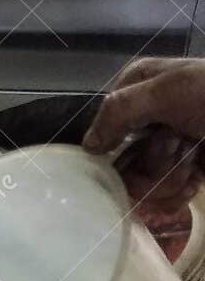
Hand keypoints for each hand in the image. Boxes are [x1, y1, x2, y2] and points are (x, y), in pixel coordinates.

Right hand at [84, 57, 204, 210]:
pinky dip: (182, 190)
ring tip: (193, 157)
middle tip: (175, 148)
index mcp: (141, 87)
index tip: (133, 148)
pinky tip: (196, 178)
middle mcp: (152, 116)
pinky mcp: (189, 168)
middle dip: (149, 165)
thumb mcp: (167, 90)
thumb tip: (87, 145)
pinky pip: (169, 193)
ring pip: (147, 181)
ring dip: (171, 176)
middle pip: (124, 162)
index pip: (104, 129)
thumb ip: (121, 111)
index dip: (114, 148)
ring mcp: (171, 145)